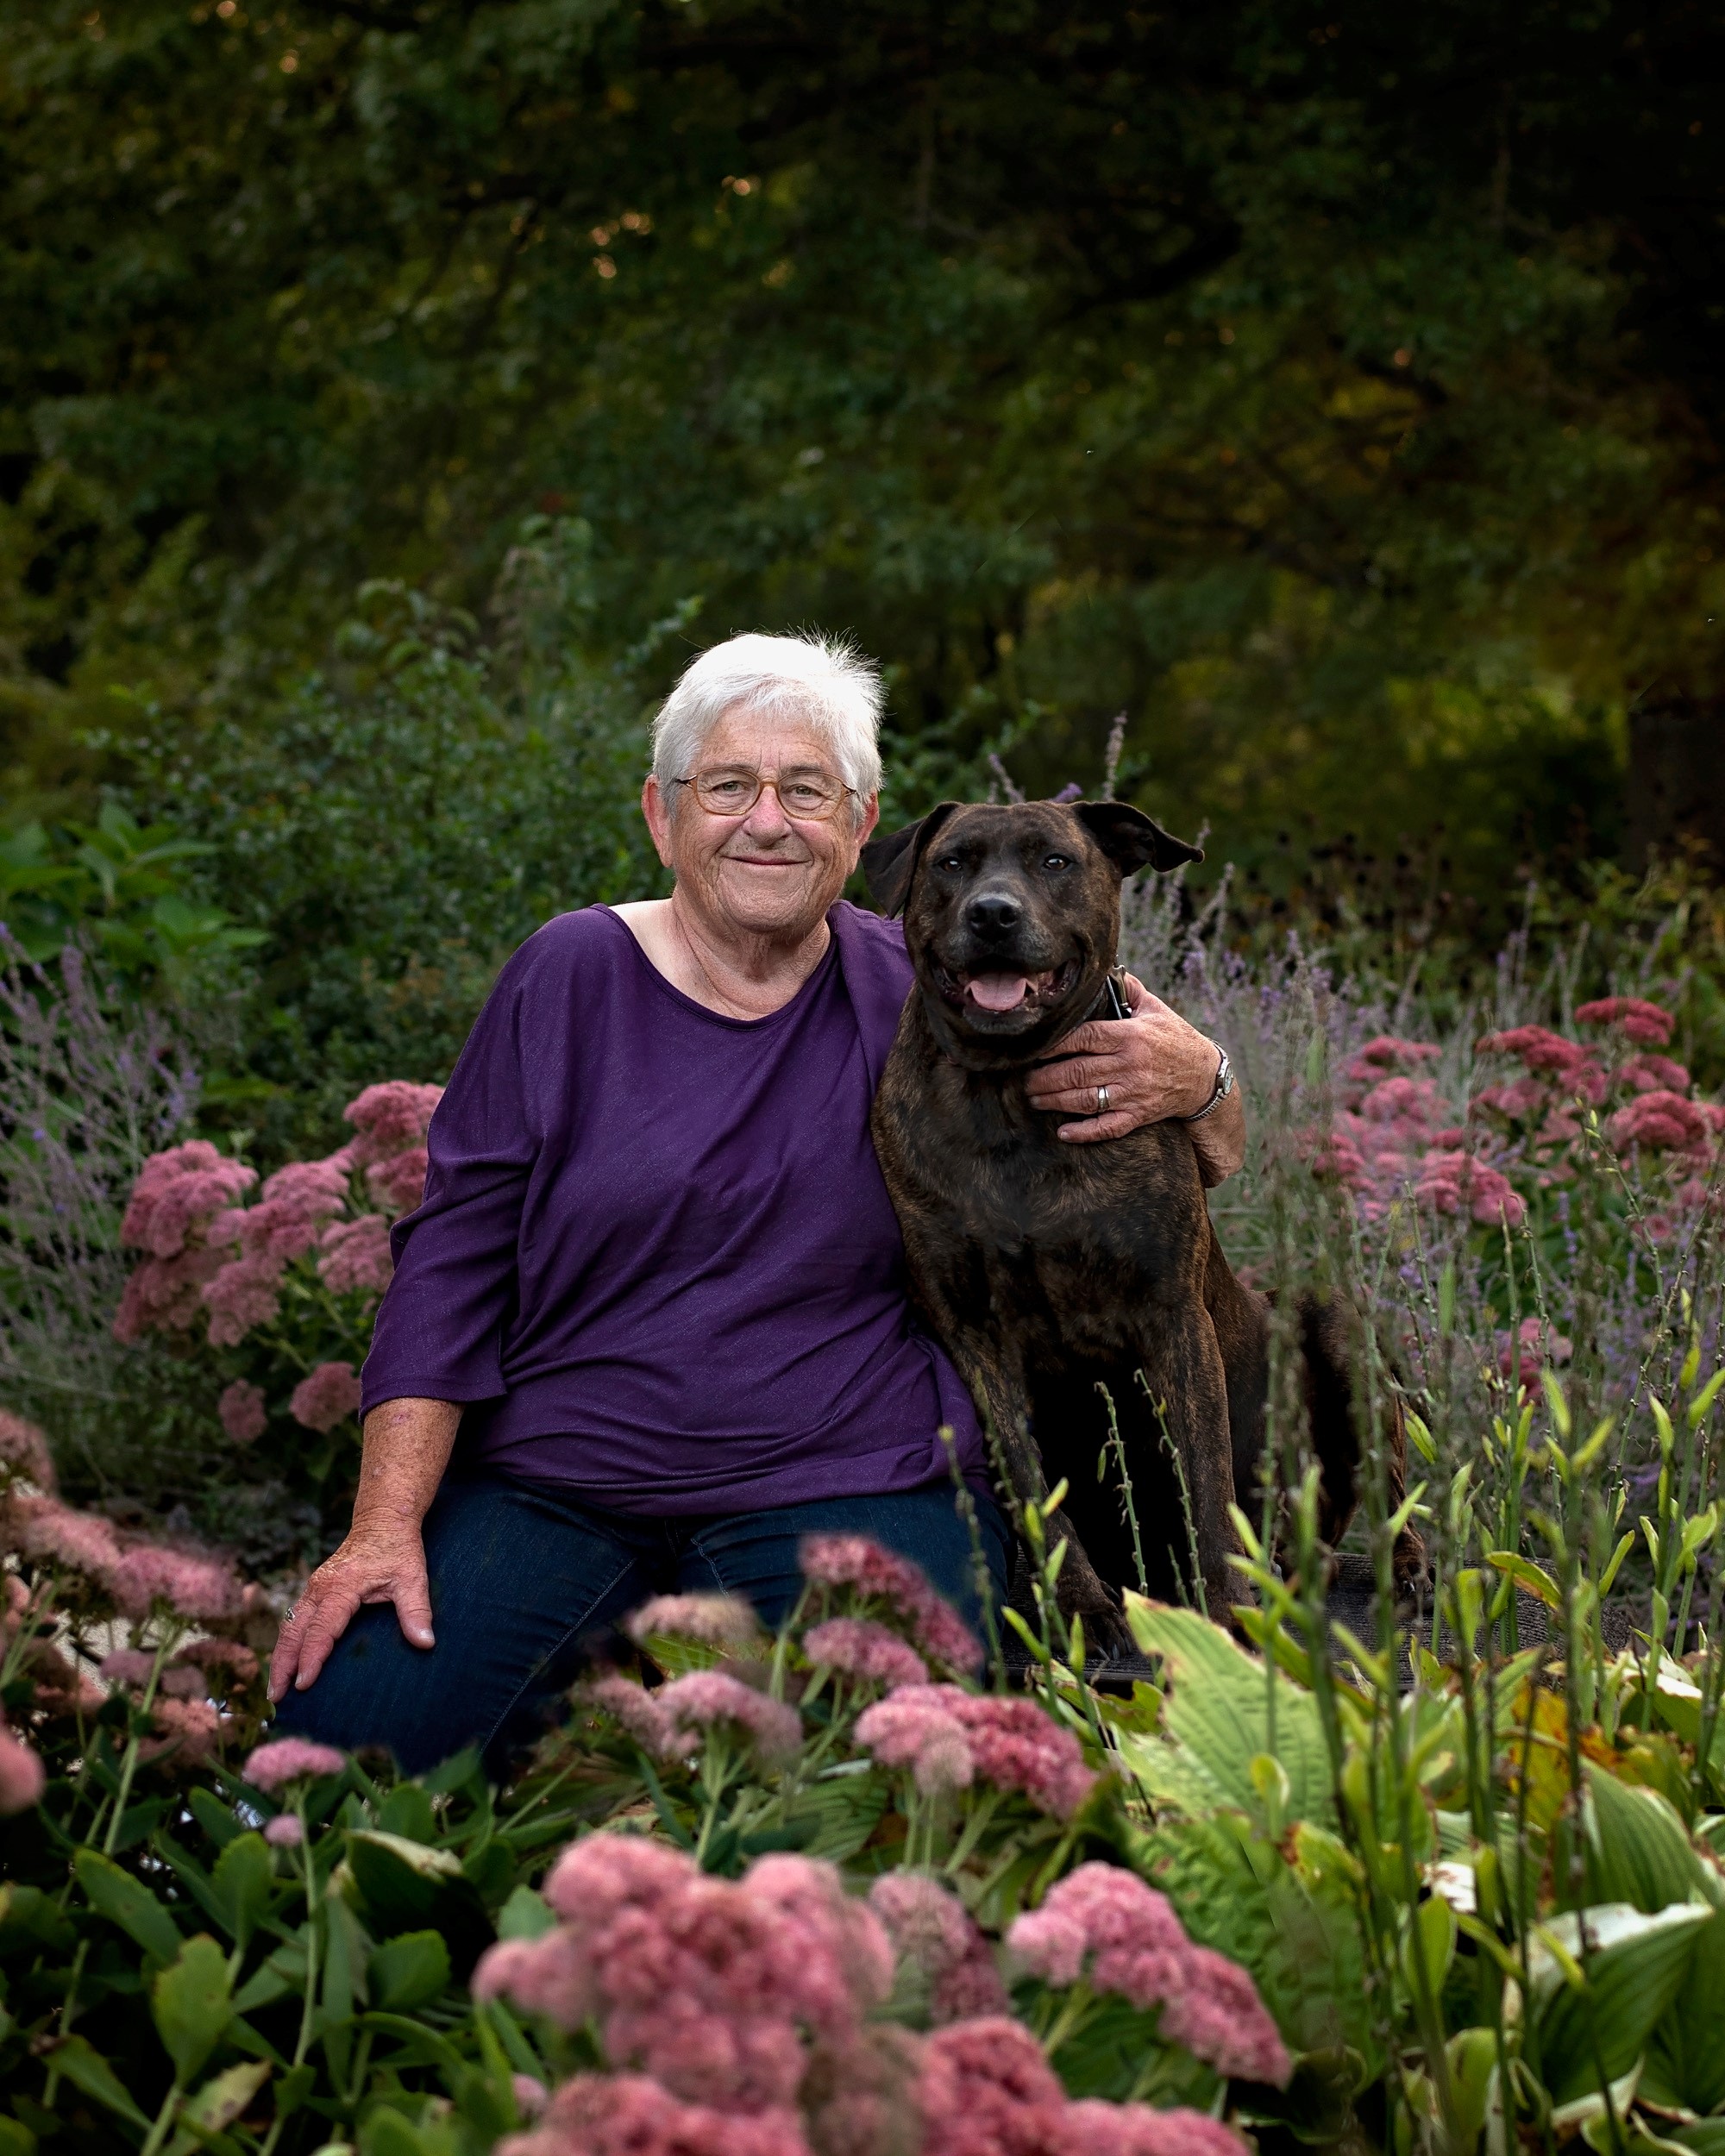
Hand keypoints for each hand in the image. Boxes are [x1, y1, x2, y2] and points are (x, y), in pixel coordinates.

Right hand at [268, 1515, 434, 1699]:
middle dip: (283, 1664)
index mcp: (342, 1585)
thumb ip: (416, 1611)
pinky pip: (295, 1619)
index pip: (322, 1627)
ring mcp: (314, 1587)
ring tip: (275, 1688)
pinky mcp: (314, 1590)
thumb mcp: (413, 1577)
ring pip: (290, 1626)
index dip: (312, 1657)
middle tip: (276, 1697)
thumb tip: (425, 1643)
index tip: (304, 1684)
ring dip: (280, 1656)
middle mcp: (321, 1587)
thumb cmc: (398, 1549)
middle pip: (295, 1630)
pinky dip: (287, 1643)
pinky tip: (286, 1663)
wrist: (383, 1520)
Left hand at [1025, 973, 1222, 1143]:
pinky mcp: (1139, 1115)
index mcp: (1129, 1035)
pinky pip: (1109, 1127)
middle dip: (1045, 1077)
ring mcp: (1133, 1092)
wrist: (1205, 1076)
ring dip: (1055, 1101)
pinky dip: (1085, 1132)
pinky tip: (1063, 1133)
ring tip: (1033, 1099)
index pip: (1084, 1037)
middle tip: (1023, 1080)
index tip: (1033, 1047)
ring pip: (1086, 1099)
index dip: (1055, 1044)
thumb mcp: (1155, 1009)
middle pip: (1078, 1071)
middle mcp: (1129, 1064)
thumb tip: (1105, 967)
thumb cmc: (1175, 1038)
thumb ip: (1129, 989)